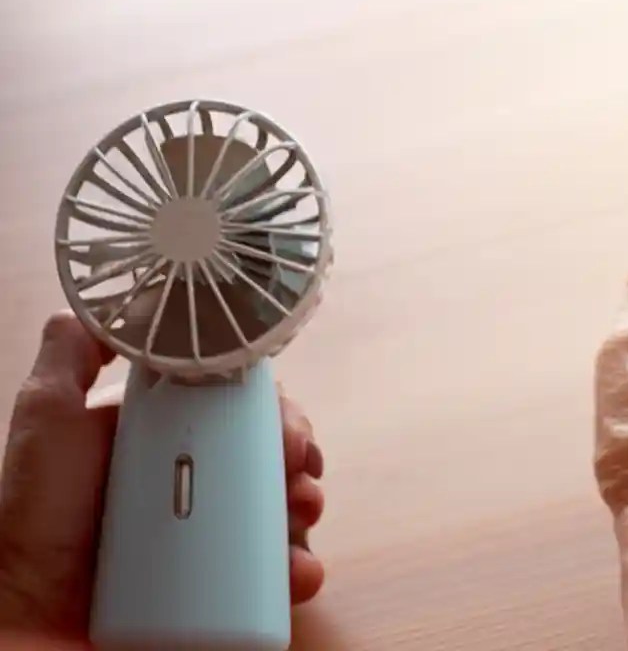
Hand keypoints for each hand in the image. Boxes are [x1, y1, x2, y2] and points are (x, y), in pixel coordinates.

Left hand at [0, 312, 325, 638]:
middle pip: (272, 458)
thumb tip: (98, 306)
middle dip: (299, 459)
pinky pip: (273, 576)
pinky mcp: (216, 588)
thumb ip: (70, 358)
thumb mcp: (47, 420)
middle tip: (297, 471)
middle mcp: (194, 483)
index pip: (241, 412)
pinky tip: (295, 569)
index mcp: (169, 440)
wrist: (26, 612)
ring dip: (308, 508)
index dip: (275, 415)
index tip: (285, 427)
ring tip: (300, 516)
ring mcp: (206, 536)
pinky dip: (297, 570)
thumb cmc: (31, 516)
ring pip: (283, 512)